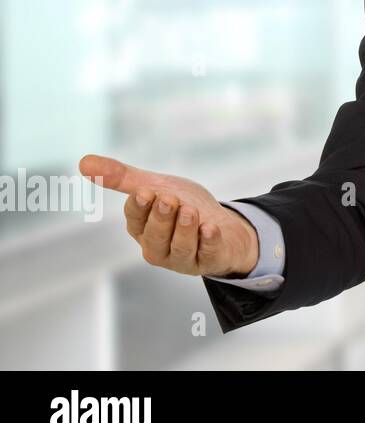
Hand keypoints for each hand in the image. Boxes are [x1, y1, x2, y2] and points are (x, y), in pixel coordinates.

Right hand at [78, 154, 260, 276]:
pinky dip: (209, 241)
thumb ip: (123, 178)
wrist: (223, 225)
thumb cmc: (184, 205)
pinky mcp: (209, 260)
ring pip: (180, 247)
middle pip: (155, 237)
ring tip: (190, 211)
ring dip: (184, 229)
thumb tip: (82, 162)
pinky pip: (208, 253)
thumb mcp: (157, 187)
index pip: (135, 220)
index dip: (139, 208)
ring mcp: (184, 257)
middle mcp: (159, 247)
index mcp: (143, 229)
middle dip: (161, 218)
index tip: (144, 192)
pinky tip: (211, 228)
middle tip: (168, 199)